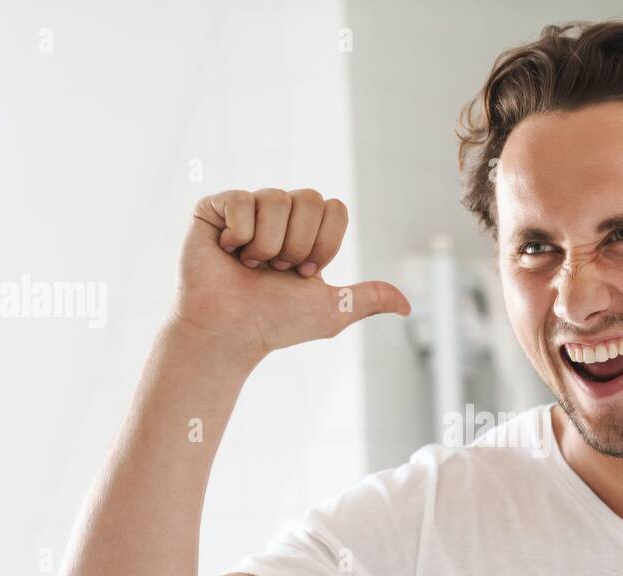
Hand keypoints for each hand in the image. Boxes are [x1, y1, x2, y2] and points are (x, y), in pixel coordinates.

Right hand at [173, 188, 410, 358]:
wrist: (230, 331)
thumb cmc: (276, 323)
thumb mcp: (332, 310)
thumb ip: (368, 298)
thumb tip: (408, 306)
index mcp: (307, 231)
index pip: (335, 208)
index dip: (325, 244)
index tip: (305, 273)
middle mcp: (278, 214)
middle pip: (310, 198)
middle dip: (298, 244)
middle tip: (276, 269)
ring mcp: (246, 208)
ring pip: (277, 199)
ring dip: (267, 244)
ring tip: (250, 266)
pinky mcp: (214, 207)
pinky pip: (242, 200)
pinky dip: (239, 234)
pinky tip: (228, 253)